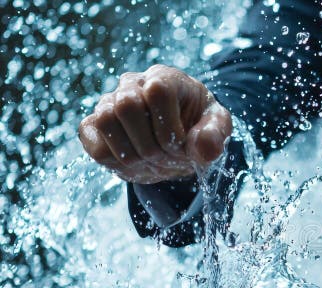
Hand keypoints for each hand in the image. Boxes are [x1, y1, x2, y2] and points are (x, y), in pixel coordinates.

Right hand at [78, 64, 231, 183]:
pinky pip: (93, 143)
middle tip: (167, 156)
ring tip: (151, 161)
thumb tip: (204, 149)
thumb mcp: (217, 126)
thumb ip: (215, 134)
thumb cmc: (198, 126)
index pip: (157, 91)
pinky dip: (113, 161)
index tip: (182, 144)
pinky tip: (134, 163)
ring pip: (105, 121)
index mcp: (165, 78)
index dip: (170, 127)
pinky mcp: (94, 126)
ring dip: (131, 152)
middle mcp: (133, 84)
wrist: (179, 140)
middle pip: (126, 105)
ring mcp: (109, 103)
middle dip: (150, 143)